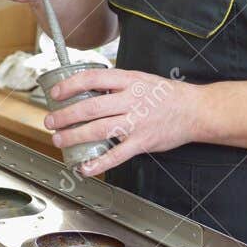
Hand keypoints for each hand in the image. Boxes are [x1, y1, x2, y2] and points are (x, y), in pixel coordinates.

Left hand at [44, 68, 198, 175]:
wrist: (195, 110)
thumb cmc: (167, 95)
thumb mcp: (141, 79)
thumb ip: (116, 84)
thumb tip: (88, 88)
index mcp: (129, 80)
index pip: (93, 78)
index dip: (70, 86)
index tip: (55, 94)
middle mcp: (131, 100)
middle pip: (91, 107)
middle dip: (65, 115)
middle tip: (50, 121)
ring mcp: (137, 122)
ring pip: (99, 129)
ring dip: (75, 136)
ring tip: (60, 139)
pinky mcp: (142, 142)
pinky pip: (116, 155)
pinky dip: (98, 163)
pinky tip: (85, 167)